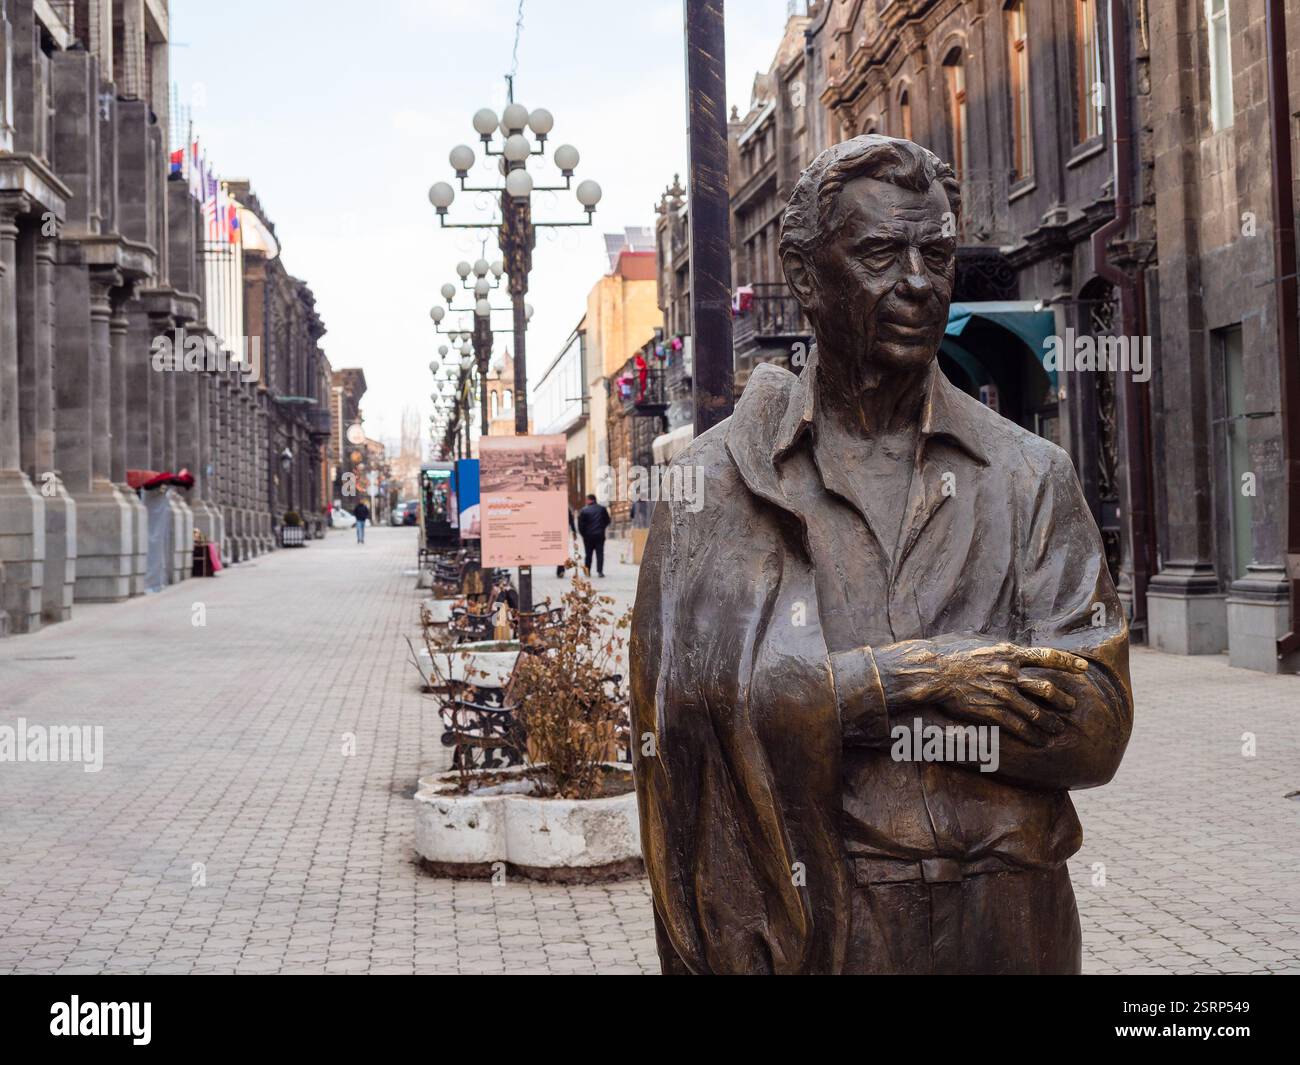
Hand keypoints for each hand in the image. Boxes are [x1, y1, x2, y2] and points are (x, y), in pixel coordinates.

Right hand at [877, 637, 1089, 745]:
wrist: (933, 672)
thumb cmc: (949, 654)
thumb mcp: (977, 642)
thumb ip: (997, 648)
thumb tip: (1008, 648)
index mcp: (1008, 652)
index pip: (1047, 655)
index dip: (1068, 662)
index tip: (1083, 667)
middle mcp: (1010, 673)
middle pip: (1047, 687)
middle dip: (1063, 699)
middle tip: (1071, 706)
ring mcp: (1003, 693)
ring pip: (1037, 711)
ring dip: (1051, 722)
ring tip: (1058, 729)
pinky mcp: (993, 711)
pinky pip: (1019, 726)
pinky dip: (1032, 734)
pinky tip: (1039, 741)